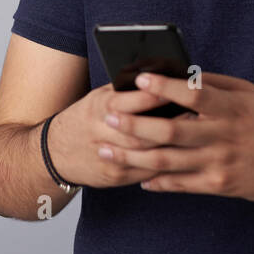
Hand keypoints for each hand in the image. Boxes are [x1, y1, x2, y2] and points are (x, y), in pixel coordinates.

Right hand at [48, 83, 196, 188]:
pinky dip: (166, 166)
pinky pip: (145, 173)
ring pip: (145, 155)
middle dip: (170, 125)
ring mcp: (107, 157)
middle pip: (141, 132)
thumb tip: (159, 76)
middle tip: (197, 116)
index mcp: (99, 107)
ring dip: (172, 147)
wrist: (55, 153)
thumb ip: (125, 91)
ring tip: (196, 137)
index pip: (130, 101)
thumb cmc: (86, 117)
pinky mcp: (114, 176)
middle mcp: (102, 132)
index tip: (179, 89)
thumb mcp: (99, 97)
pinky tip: (184, 159)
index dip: (155, 96)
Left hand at [99, 71, 253, 201]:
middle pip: (169, 131)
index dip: (164, 86)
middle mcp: (223, 136)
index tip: (138, 78)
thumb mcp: (251, 94)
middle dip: (133, 125)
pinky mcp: (220, 185)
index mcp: (230, 108)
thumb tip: (182, 73)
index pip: (192, 94)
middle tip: (106, 117)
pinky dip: (158, 182)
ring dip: (133, 156)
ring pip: (167, 161)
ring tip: (107, 149)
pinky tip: (139, 178)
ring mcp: (220, 163)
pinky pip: (182, 185)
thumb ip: (216, 84)